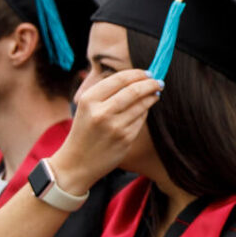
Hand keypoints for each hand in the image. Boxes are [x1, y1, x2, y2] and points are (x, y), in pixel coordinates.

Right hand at [48, 69, 161, 190]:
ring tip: (155, 94)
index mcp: (89, 99)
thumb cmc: (84, 132)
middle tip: (158, 82)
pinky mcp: (125, 139)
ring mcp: (114, 126)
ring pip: (141, 105)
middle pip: (134, 91)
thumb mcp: (86, 108)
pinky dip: (145, 112)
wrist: (76, 163)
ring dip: (151, 98)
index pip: (120, 79)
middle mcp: (101, 112)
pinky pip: (141, 120)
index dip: (137, 74)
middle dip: (150, 84)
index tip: (147, 73)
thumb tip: (135, 78)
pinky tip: (145, 110)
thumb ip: (106, 92)